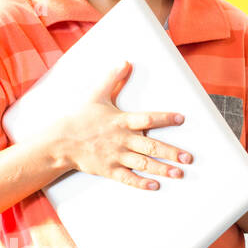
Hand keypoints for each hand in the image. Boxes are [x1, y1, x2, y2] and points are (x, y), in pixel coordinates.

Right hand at [48, 62, 191, 189]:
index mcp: (121, 121)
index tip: (181, 119)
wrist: (59, 142)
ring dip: (162, 169)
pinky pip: (127, 178)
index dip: (164, 118)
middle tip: (188, 158)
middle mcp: (121, 139)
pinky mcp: (108, 169)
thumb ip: (113, 79)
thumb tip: (125, 62)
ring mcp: (115, 156)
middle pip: (150, 146)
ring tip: (179, 173)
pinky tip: (155, 186)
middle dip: (171, 152)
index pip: (147, 118)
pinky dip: (141, 183)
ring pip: (143, 163)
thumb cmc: (81, 119)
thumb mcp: (97, 96)